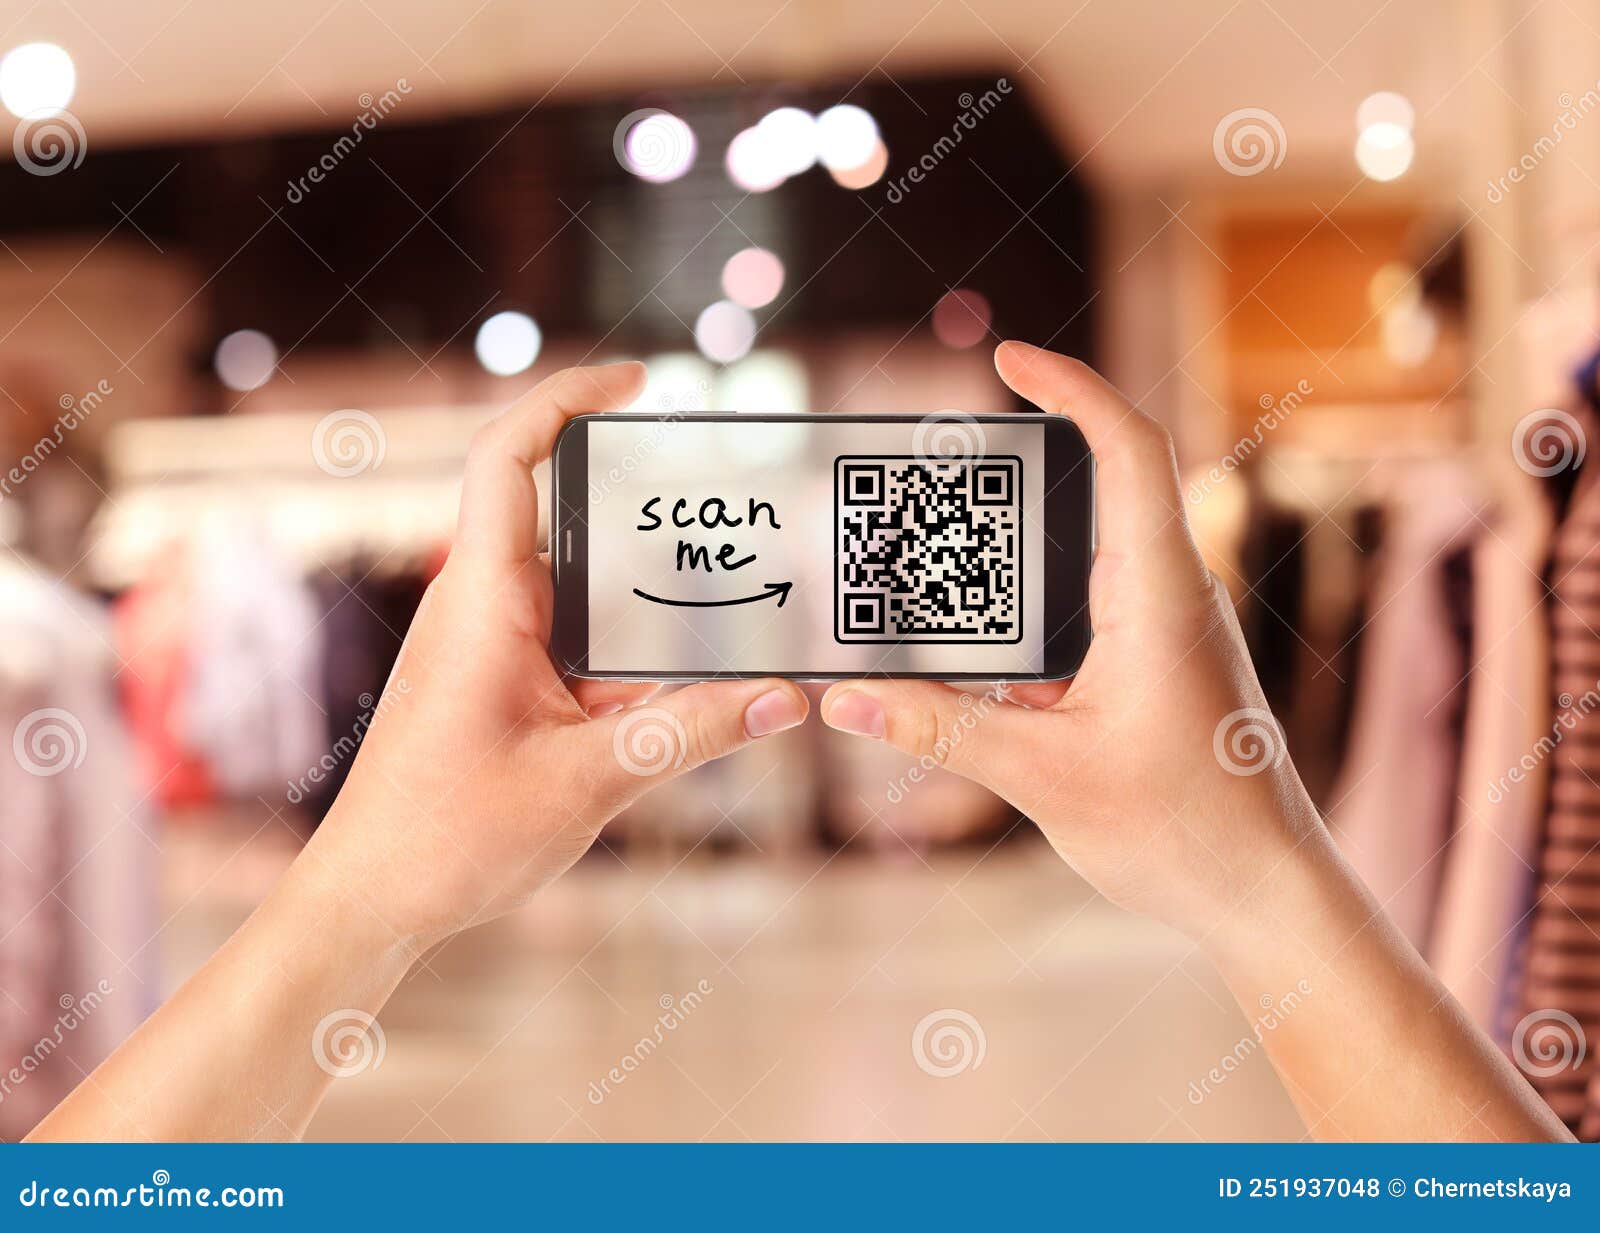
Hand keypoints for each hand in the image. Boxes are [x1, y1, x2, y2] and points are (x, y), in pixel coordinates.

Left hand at [297, 362, 808, 951]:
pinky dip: (632, 657)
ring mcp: (492, 648)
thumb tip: (787, 699)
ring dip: (648, 598)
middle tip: (729, 508)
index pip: (510, 458)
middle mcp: (483, 608)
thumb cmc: (447, 838)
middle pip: (568, 519)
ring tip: (732, 602)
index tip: (636, 380)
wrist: (370, 902)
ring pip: (583, 594)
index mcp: (484, 601)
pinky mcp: (503, 688)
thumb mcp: (590, 783)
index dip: (566, 399)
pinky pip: (578, 648)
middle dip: (648, 511)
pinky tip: (694, 689)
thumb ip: (694, 735)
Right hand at [820, 342, 1326, 945]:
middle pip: (1099, 486)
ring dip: (1017, 547)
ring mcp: (1163, 630)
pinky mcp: (1151, 666)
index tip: (1009, 358)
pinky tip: (972, 649)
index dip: (1072, 389)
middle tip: (940, 460)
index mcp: (1159, 597)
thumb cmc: (1184, 831)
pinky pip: (1082, 609)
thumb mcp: (1044, 778)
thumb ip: (940, 730)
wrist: (1262, 891)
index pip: (1129, 450)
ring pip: (1084, 553)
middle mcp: (1167, 596)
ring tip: (937, 554)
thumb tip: (847, 699)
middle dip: (1020, 462)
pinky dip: (1024, 611)